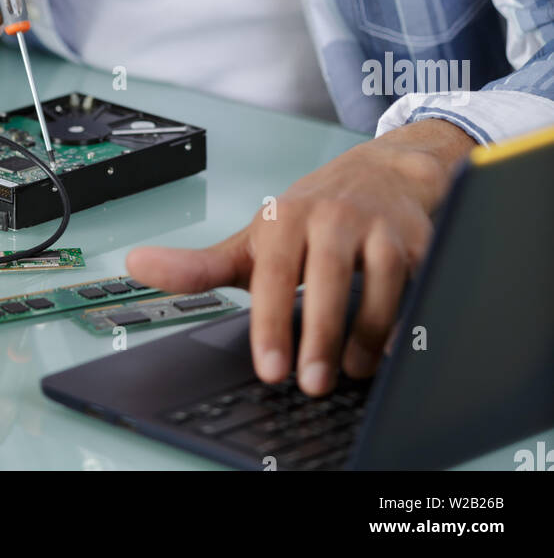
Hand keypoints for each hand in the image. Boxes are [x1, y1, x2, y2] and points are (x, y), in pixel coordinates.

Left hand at [127, 119, 475, 394]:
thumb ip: (200, 266)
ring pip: (381, 282)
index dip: (272, 323)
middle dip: (320, 336)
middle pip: (329, 280)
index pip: (276, 273)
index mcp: (286, 217)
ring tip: (351, 369)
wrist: (382, 174)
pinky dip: (408, 318)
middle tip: (312, 383)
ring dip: (367, 334)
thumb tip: (136, 264)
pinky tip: (394, 345)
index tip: (270, 368)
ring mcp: (379, 226)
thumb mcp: (254, 240)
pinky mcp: (420, 239)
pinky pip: (419, 283)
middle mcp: (333, 216)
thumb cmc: (313, 217)